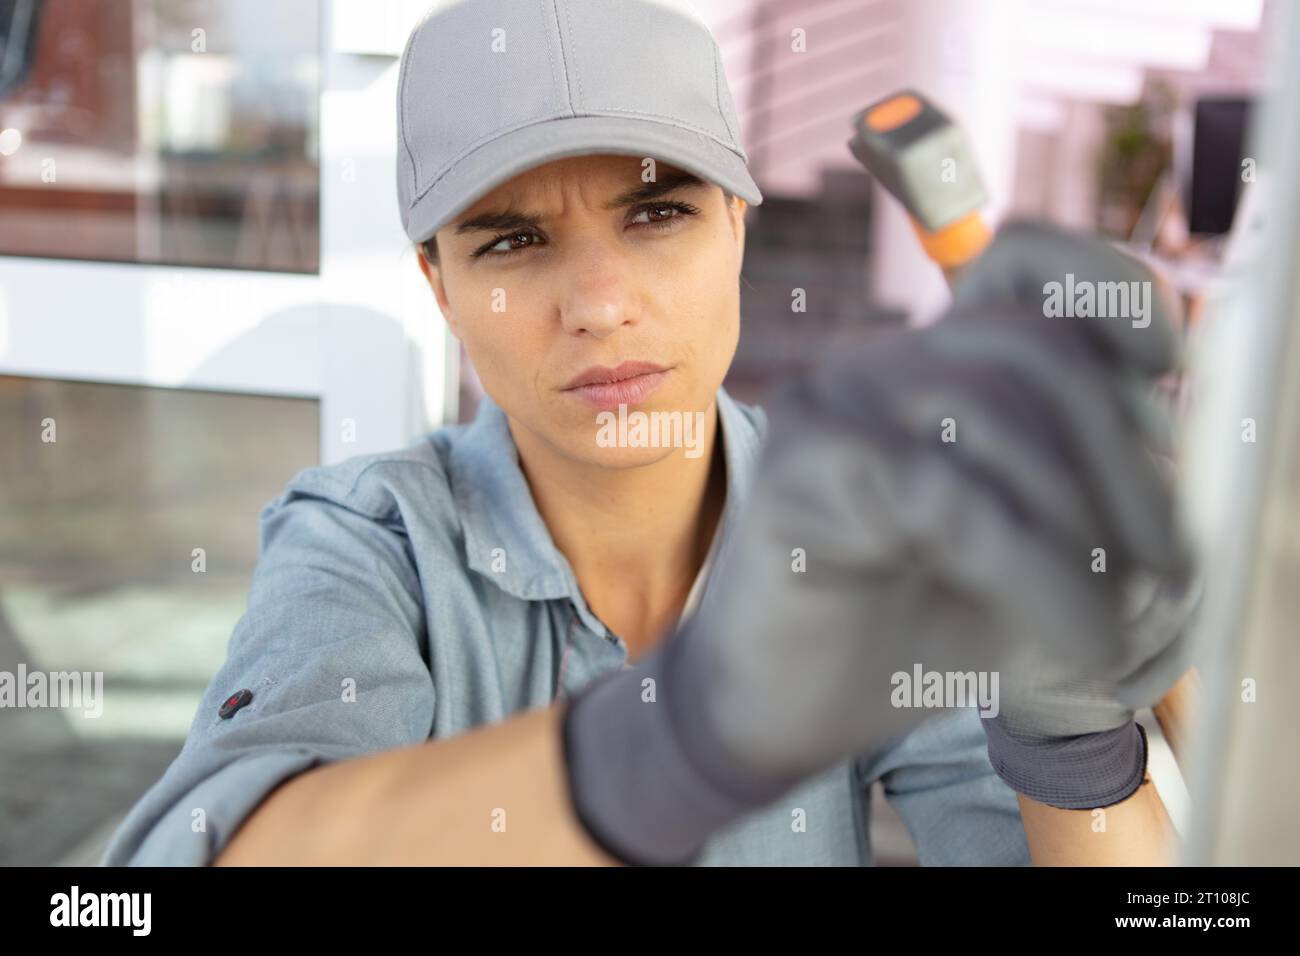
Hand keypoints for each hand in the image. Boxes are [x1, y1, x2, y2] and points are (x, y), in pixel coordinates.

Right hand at [562, 220, 1191, 864]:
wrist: (774, 713)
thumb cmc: (896, 638)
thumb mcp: (1024, 569)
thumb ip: (1095, 512)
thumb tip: (1186, 494)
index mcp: (932, 373)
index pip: (1017, 265)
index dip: (1103, 284)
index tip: (1168, 359)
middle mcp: (877, 367)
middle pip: (1036, 349)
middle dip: (1128, 466)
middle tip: (1169, 574)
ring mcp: (831, 405)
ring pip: (995, 415)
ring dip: (1084, 534)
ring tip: (1115, 632)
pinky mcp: (802, 466)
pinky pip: (952, 497)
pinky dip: (1038, 576)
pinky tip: (1075, 644)